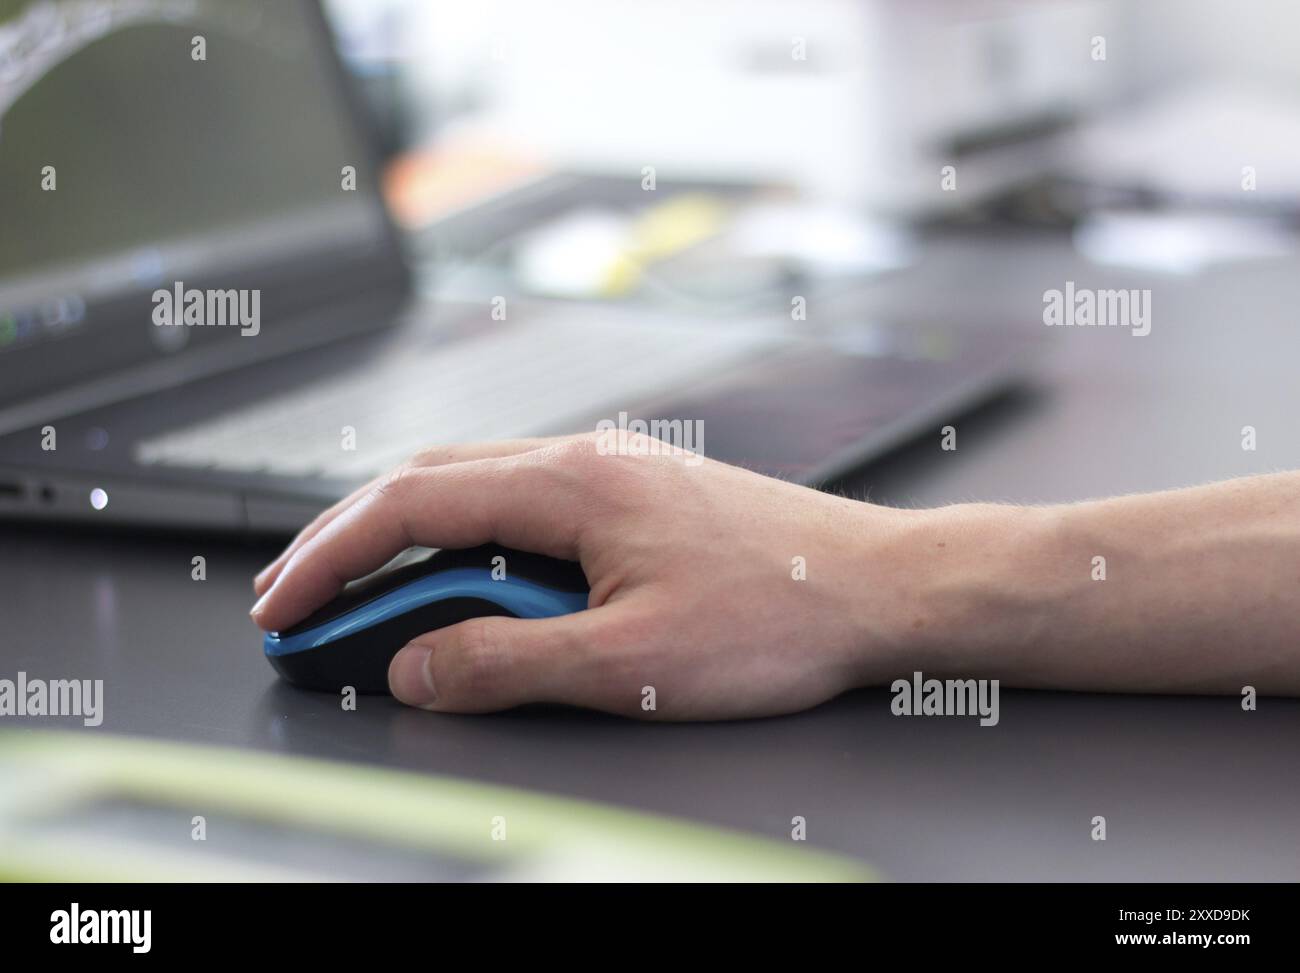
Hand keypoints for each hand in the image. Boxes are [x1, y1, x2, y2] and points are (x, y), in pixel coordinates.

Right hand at [250, 432, 931, 718]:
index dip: (331, 557)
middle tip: (306, 604)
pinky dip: (470, 543)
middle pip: (429, 483)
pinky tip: (469, 586)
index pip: (410, 505)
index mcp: (571, 483)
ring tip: (372, 603)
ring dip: (412, 543)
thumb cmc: (779, 611)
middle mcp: (584, 459)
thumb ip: (508, 664)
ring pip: (475, 490)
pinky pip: (523, 506)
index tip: (286, 604)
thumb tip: (416, 668)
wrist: (877, 587)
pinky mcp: (634, 496)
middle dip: (353, 544)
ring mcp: (611, 471)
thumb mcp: (631, 665)